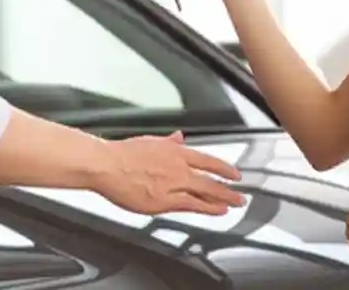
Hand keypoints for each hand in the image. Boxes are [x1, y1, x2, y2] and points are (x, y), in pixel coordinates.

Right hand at [95, 131, 246, 215]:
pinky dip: (207, 208)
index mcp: (175, 152)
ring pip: (204, 193)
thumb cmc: (123, 154)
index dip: (224, 168)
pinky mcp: (163, 202)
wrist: (107, 165)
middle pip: (210, 179)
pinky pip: (191, 206)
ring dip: (223, 199)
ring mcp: (172, 185)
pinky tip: (217, 211)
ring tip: (234, 204)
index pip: (207, 160)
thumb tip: (179, 137)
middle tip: (240, 194)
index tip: (234, 174)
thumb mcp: (150, 142)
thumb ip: (168, 142)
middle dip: (228, 188)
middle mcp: (178, 168)